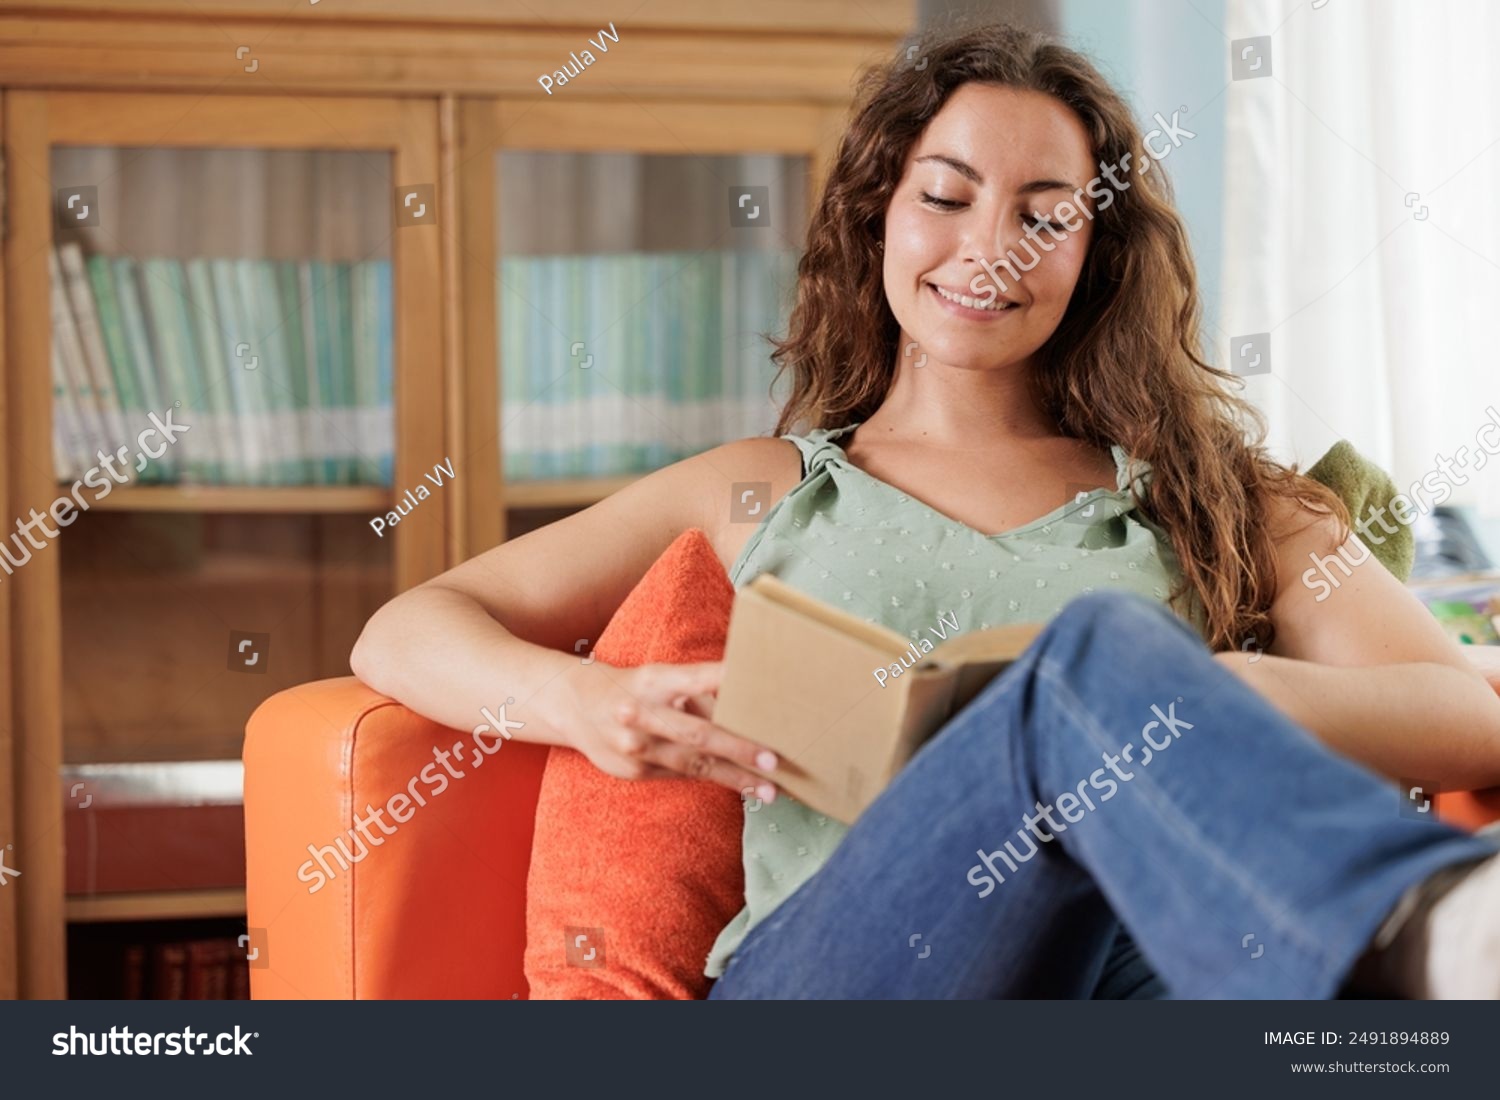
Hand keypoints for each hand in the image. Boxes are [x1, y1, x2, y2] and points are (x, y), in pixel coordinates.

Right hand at [551, 660, 778, 801]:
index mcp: (653, 681)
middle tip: (773, 758)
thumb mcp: (659, 677)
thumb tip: (749, 704)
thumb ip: (697, 692)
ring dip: (735, 777)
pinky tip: (744, 788)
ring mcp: (636, 747)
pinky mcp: (634, 771)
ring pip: (694, 764)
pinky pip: (682, 776)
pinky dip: (715, 780)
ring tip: (769, 789)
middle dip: (738, 747)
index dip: (724, 681)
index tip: (755, 684)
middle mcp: (642, 714)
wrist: (574, 706)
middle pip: (697, 733)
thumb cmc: (633, 687)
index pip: (695, 679)